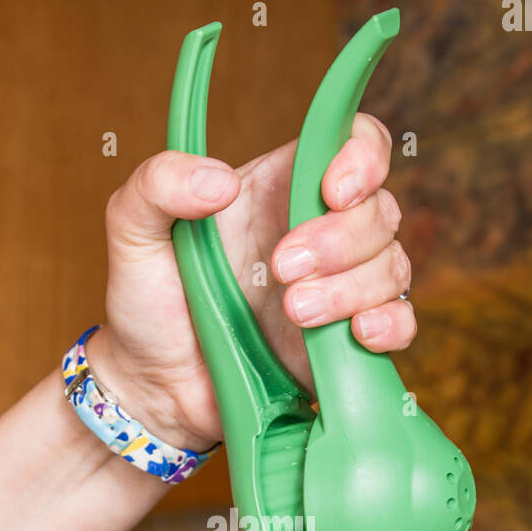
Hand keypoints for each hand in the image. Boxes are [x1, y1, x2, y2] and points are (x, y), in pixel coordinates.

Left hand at [91, 114, 414, 451]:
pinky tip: (355, 335)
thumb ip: (157, 184)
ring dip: (351, 288)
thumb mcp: (130, 231)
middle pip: (380, 209)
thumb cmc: (147, 305)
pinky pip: (401, 323)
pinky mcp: (347, 343)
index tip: (332, 191)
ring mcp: (339, 288)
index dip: (361, 156)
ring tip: (292, 312)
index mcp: (278, 189)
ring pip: (392, 266)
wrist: (157, 388)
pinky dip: (390, 325)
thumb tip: (219, 182)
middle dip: (339, 240)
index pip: (352, 142)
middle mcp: (319, 231)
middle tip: (279, 271)